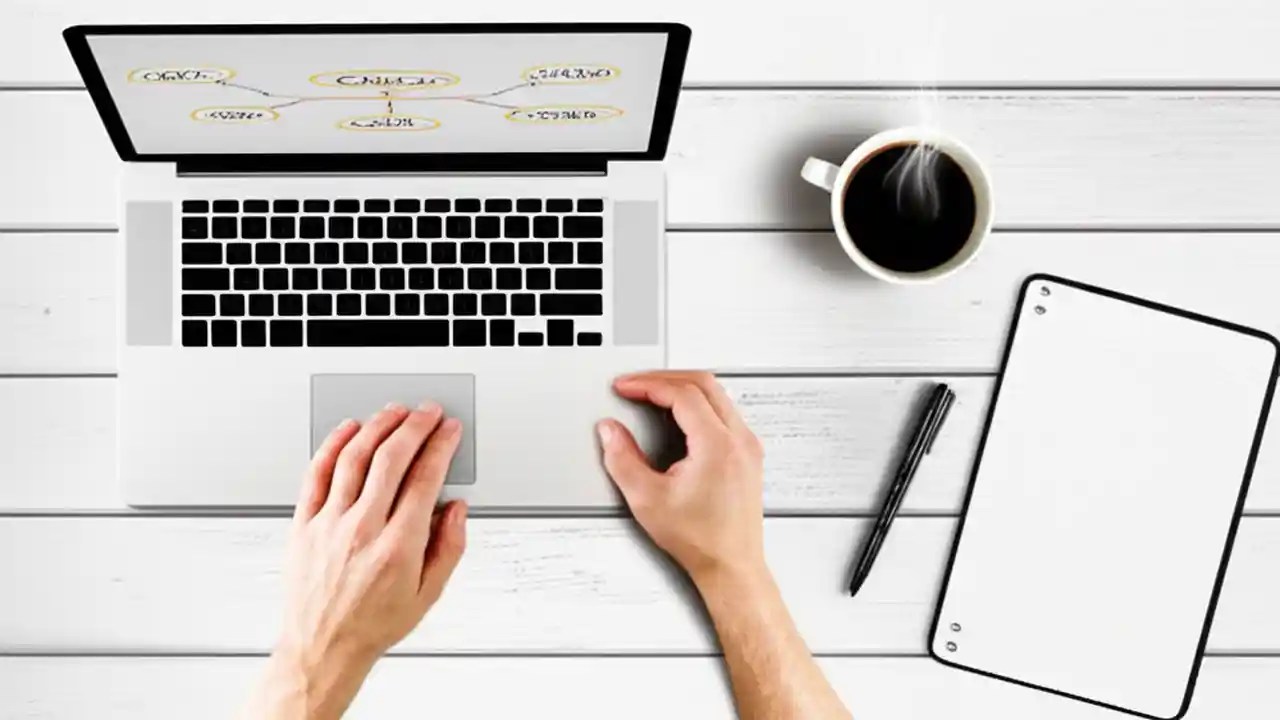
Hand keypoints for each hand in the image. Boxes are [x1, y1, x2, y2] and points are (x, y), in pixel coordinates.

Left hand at [245, 402, 467, 719]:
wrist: (322, 648)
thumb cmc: (372, 625)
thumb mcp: (429, 595)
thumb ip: (449, 548)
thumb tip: (457, 510)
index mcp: (398, 547)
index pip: (425, 479)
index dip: (441, 446)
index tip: (450, 432)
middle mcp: (362, 529)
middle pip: (391, 458)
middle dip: (415, 426)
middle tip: (428, 413)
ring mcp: (329, 524)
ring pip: (354, 457)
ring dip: (377, 427)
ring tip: (394, 413)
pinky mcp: (304, 524)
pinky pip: (317, 473)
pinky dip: (333, 445)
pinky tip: (348, 430)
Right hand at [597, 371, 766, 584]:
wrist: (730, 566)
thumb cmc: (701, 541)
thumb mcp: (647, 500)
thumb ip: (622, 459)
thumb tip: (610, 431)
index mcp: (718, 445)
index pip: (682, 393)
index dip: (648, 384)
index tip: (626, 387)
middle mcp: (740, 440)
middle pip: (704, 383)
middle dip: (665, 378)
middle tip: (636, 385)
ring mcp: (748, 446)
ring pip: (717, 394)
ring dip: (683, 388)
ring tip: (653, 396)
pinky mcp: (749, 455)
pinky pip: (725, 412)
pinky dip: (698, 404)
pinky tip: (678, 416)